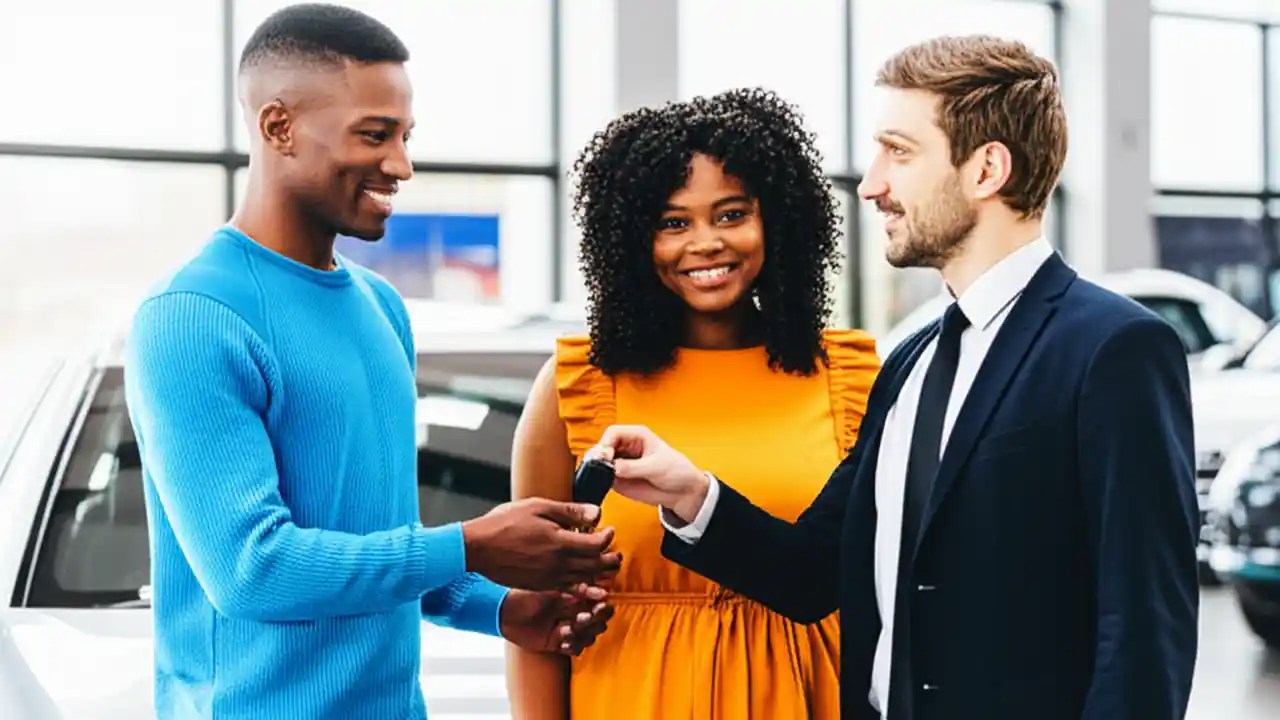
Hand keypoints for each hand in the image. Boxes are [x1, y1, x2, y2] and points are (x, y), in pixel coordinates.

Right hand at [462, 498, 621, 590]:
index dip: (607, 537)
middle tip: (615, 553)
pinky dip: (581, 587)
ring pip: (584, 579)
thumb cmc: (505, 523)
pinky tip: (584, 583)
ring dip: (599, 574)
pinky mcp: (541, 585)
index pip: (597, 544)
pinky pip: (568, 589)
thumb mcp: (538, 507)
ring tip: (606, 568)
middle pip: (595, 565)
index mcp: (560, 542)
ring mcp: (550, 577)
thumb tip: (596, 513)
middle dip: (609, 559)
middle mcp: (559, 564)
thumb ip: (570, 512)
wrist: (478, 548)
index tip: (608, 530)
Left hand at [500, 585, 614, 655]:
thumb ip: (572, 590)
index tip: (601, 604)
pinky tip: (565, 639)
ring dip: (584, 633)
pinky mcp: (558, 643)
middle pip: (597, 622)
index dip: (602, 606)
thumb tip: (595, 589)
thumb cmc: (526, 595)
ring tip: (571, 627)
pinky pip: (575, 649)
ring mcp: (567, 629)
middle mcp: (574, 614)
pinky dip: (574, 646)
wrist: (505, 612)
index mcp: (575, 598)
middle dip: (595, 621)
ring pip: (588, 636)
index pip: (598, 604)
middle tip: (584, 617)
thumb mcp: (550, 589)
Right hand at [594, 425, 708, 522]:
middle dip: (598, 456)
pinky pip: (603, 477)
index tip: (606, 456)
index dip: (606, 442)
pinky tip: (600, 483)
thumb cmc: (676, 471)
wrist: (683, 492)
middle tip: (600, 467)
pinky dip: (598, 480)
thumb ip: (632, 467)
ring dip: (596, 468)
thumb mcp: (656, 467)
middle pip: (602, 446)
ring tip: (599, 476)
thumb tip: (612, 468)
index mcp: (637, 436)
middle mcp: (626, 447)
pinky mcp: (618, 479)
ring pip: (600, 462)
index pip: (613, 432)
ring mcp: (621, 464)